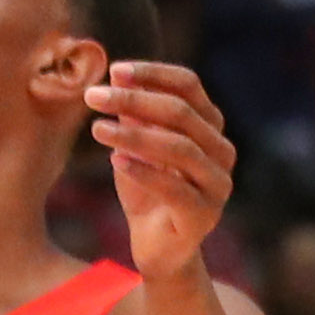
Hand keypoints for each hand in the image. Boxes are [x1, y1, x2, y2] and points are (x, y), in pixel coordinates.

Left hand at [87, 59, 235, 282]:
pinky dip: (144, 171)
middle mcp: (221, 151)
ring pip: (179, 148)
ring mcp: (217, 184)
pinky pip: (175, 189)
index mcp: (209, 125)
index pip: (188, 85)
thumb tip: (117, 75)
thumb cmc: (146, 186)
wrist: (156, 244)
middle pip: (181, 113)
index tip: (115, 70)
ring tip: (97, 128)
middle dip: (134, 100)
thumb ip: (132, 112)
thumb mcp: (134, 142)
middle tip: (93, 96)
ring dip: (134, 134)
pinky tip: (115, 161)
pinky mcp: (204, 216)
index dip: (153, 73)